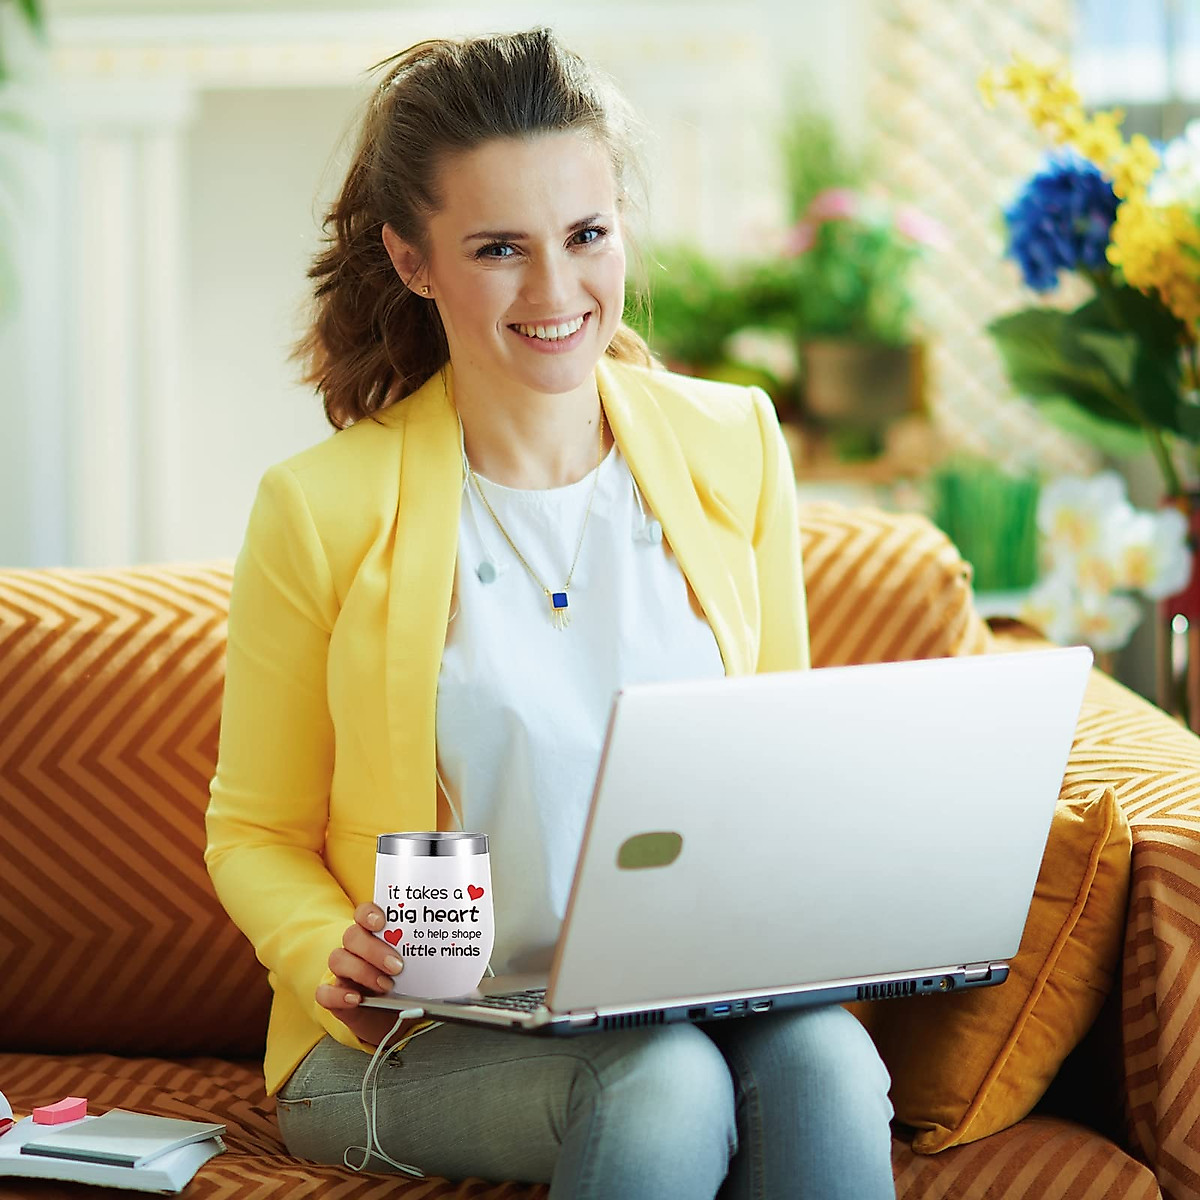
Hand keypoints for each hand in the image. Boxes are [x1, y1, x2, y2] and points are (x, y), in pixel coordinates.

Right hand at [316, 902, 420, 1047]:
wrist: (391, 1018)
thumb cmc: (405, 984)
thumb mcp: (417, 967)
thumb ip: (429, 957)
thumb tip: (463, 955)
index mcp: (374, 935)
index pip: (363, 913)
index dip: (369, 913)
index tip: (383, 921)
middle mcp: (355, 949)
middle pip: (352, 936)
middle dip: (374, 949)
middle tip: (397, 965)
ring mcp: (342, 972)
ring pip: (337, 959)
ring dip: (362, 971)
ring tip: (385, 986)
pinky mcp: (334, 997)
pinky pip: (324, 992)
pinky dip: (338, 995)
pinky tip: (356, 999)